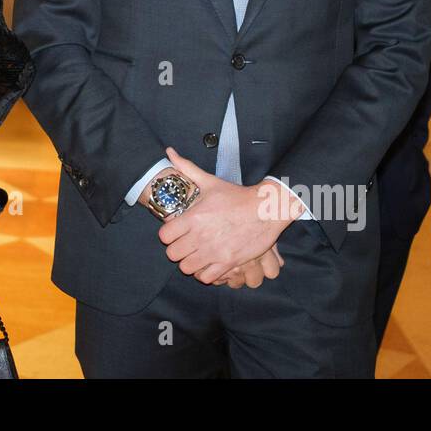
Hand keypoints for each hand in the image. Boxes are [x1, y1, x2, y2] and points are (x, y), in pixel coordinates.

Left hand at [157, 147, 299, 284]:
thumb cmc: (236, 196)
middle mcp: (201, 236)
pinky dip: (205, 273)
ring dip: (190, 263)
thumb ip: (187, 168)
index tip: (176, 232)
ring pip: (187, 268)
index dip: (168, 235)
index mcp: (194, 217)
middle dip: (177, 250)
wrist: (265, 209)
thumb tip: (169, 151)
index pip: (164, 236)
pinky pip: (206, 278)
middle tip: (186, 244)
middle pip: (173, 255)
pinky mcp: (228, 263)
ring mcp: (214, 251)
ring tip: (196, 255)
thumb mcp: (210, 181)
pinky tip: (209, 263)